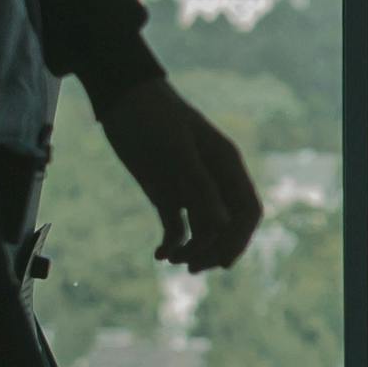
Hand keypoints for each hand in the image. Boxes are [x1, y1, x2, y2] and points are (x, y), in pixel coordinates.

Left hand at [97, 75, 264, 271]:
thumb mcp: (176, 150)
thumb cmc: (153, 115)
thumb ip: (200, 187)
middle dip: (213, 250)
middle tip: (190, 267)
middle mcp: (213, 180)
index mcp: (226, 166)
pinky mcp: (166, 194)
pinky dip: (171, 244)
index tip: (223, 262)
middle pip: (226, 228)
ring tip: (170, 259)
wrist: (120, 99)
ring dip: (191, 250)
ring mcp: (190, 188)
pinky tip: (159, 254)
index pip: (247, 211)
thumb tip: (223, 227)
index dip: (240, 238)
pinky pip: (177, 228)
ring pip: (202, 232)